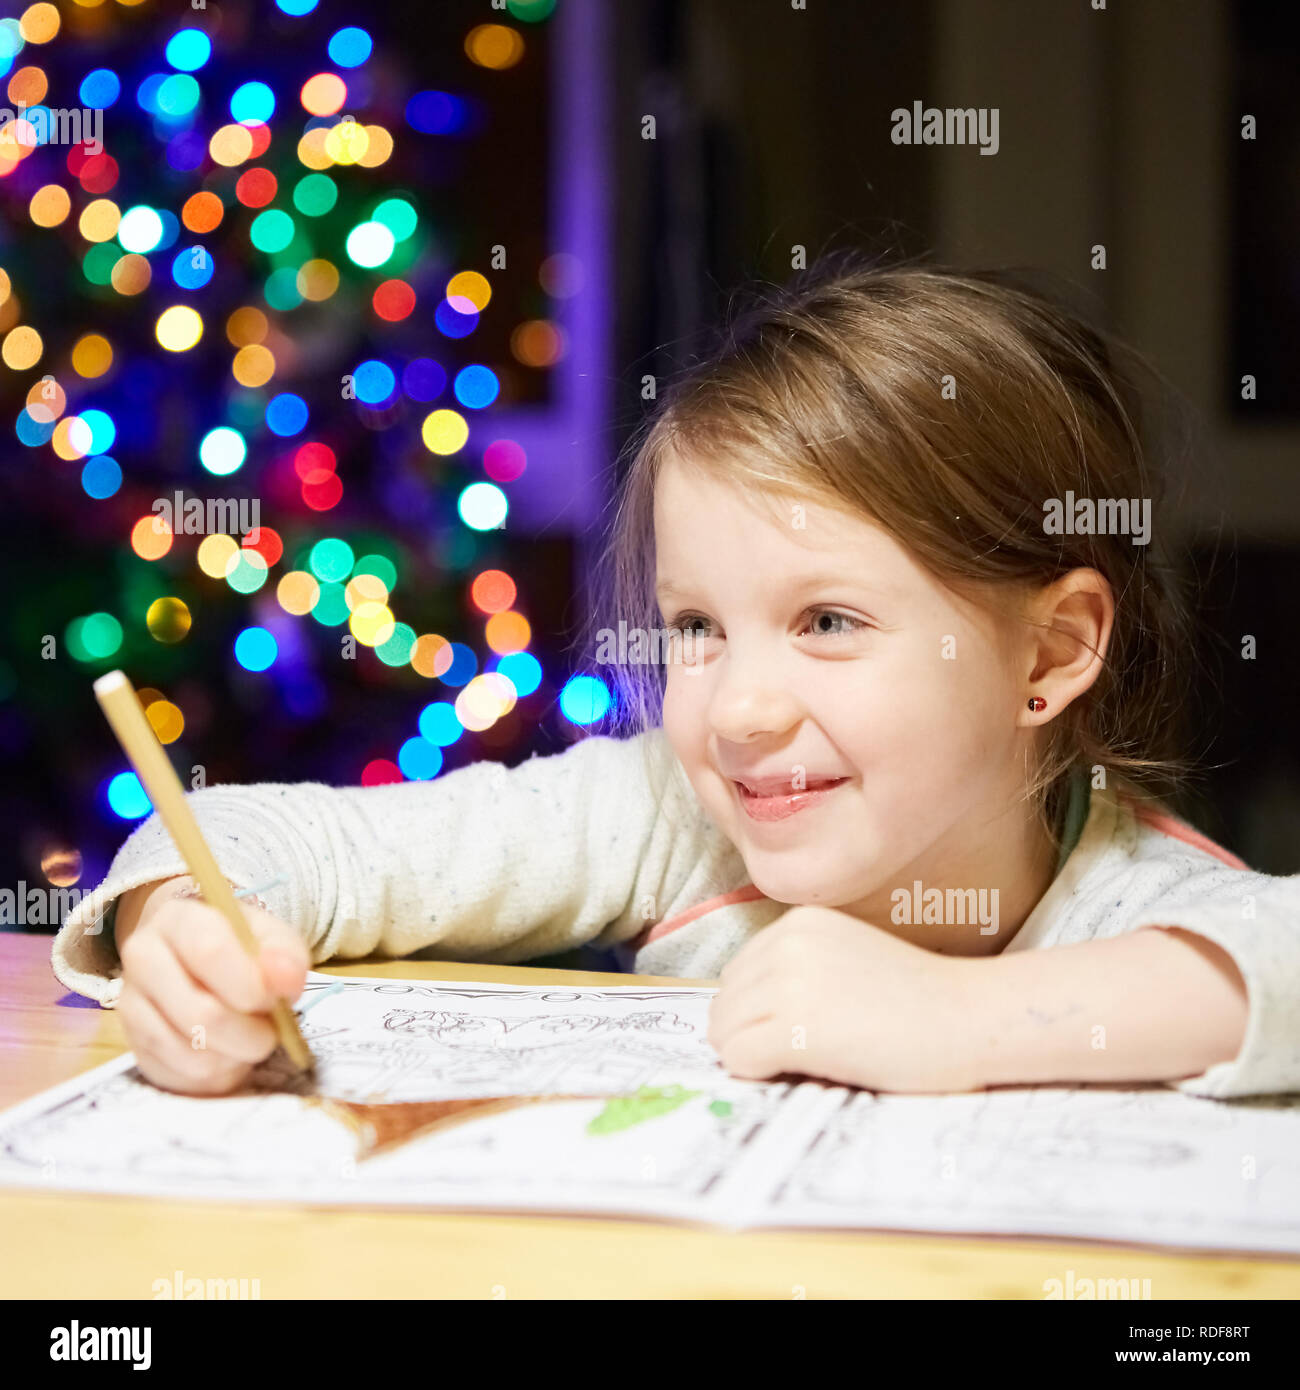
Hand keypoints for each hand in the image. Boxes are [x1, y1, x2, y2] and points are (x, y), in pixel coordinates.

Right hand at [113, 877, 308, 1095]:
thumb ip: (284, 954)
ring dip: (235, 1057)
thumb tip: (286, 980)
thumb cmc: (238, 946)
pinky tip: (227, 1054)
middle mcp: (142, 959)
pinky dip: (216, 1075)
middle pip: (199, 1014)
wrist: (190, 957)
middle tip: (271, 1032)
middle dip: (250, 1035)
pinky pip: (181, 1076)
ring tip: (249, 1039)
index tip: (274, 999)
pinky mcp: (134, 1047)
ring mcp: (131, 1006)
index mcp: (177, 919)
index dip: (250, 984)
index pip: (209, 952)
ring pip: (191, 1054)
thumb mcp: (270, 936)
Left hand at [707, 904, 976, 1092]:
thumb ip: (798, 967)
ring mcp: (788, 983)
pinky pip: (737, 1057)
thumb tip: (742, 1009)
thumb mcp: (846, 955)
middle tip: (791, 1054)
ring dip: (750, 1054)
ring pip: (723, 1031)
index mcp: (799, 923)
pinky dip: (756, 1072)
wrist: (967, 1016)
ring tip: (798, 1062)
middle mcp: (786, 943)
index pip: (738, 973)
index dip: (756, 1010)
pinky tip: (798, 1070)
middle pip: (724, 1002)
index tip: (792, 1029)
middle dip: (746, 1033)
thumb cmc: (917, 997)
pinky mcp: (794, 1027)